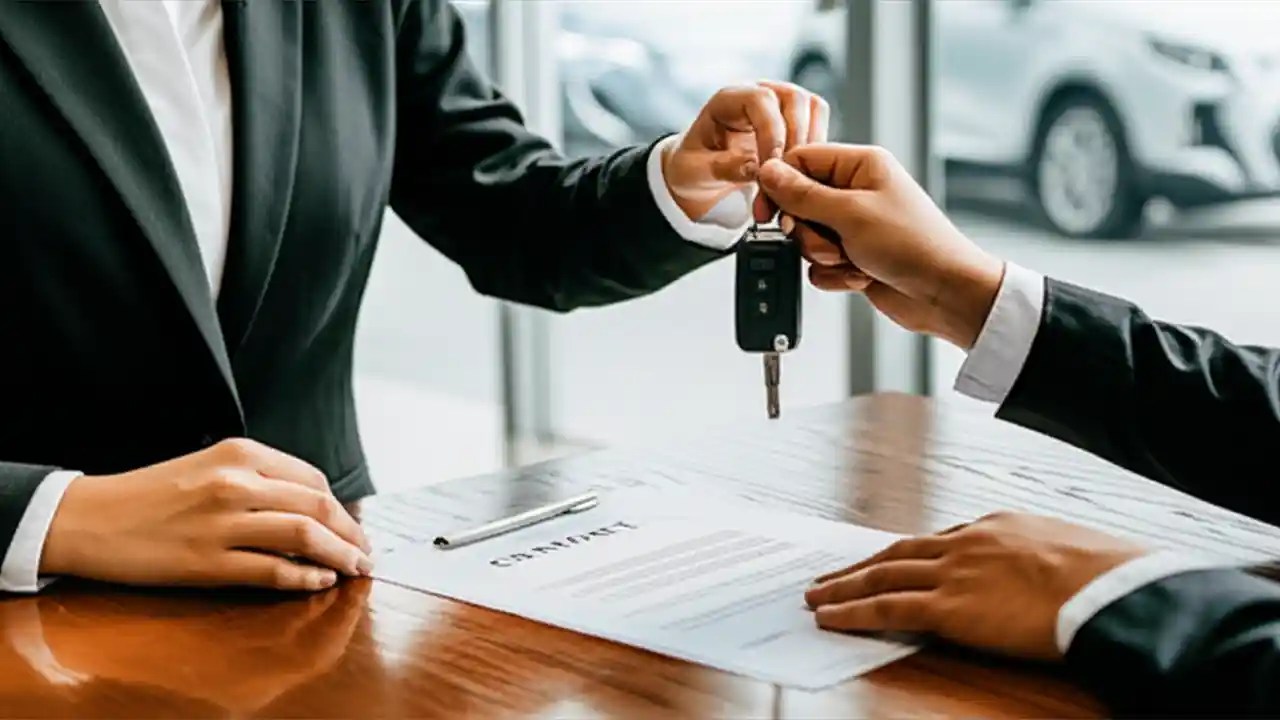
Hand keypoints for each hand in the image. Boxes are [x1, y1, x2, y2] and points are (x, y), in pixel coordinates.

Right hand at [41, 438, 372, 590]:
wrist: (88, 518)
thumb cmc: (150, 495)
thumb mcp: (209, 467)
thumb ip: (259, 479)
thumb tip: (312, 508)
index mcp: (240, 454)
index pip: (313, 480)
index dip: (341, 508)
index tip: (353, 527)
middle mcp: (235, 483)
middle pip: (318, 506)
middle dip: (352, 534)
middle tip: (366, 553)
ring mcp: (222, 523)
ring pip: (304, 536)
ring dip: (339, 555)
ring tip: (353, 569)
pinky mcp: (206, 562)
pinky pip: (272, 571)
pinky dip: (304, 578)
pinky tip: (318, 581)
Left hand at [663, 81, 829, 223]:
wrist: (702, 176)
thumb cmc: (694, 168)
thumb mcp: (695, 172)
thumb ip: (722, 168)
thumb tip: (756, 168)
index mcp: (729, 99)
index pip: (760, 100)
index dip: (770, 132)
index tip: (770, 168)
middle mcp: (760, 95)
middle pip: (795, 100)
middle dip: (794, 144)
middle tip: (784, 184)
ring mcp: (782, 107)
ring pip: (814, 112)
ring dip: (810, 151)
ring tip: (791, 186)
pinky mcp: (798, 126)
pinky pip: (819, 132)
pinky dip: (815, 159)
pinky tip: (799, 184)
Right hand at [756, 144, 1005, 348]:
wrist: (944, 293)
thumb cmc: (915, 245)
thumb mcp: (850, 213)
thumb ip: (802, 194)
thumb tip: (769, 173)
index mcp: (861, 166)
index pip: (801, 161)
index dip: (779, 186)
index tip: (769, 211)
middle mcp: (856, 192)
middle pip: (799, 203)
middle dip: (807, 230)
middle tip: (827, 240)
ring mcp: (854, 226)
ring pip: (806, 237)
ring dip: (822, 255)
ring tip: (850, 260)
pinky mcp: (853, 256)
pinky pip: (819, 264)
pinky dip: (834, 274)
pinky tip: (860, 275)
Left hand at [804, 513, 1146, 659]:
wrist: (1113, 589)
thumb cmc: (1111, 577)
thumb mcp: (1076, 554)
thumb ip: (1049, 562)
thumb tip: (1060, 576)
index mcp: (1000, 525)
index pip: (942, 539)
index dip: (910, 554)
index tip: (892, 560)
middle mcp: (968, 542)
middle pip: (900, 550)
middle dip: (863, 564)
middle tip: (832, 575)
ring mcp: (954, 572)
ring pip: (882, 575)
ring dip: (844, 586)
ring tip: (817, 595)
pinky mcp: (948, 607)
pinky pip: (887, 609)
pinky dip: (852, 612)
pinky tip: (829, 618)